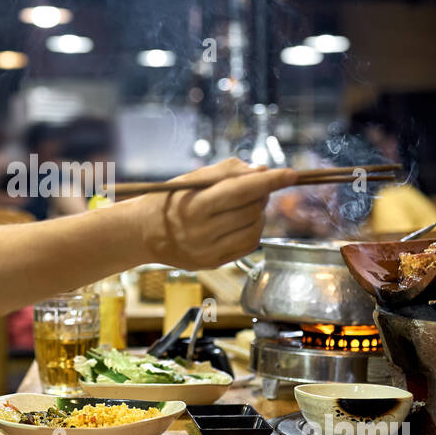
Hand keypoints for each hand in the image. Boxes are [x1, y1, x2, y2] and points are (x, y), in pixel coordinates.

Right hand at [132, 158, 295, 268]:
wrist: (143, 232)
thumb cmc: (169, 199)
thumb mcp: (192, 179)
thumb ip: (228, 171)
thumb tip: (263, 171)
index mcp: (195, 206)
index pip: (242, 191)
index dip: (269, 181)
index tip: (291, 173)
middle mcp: (202, 232)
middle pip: (252, 209)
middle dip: (261, 193)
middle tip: (255, 185)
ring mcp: (208, 251)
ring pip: (255, 228)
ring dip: (260, 212)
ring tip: (247, 204)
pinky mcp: (214, 263)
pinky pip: (249, 245)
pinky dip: (253, 229)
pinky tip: (242, 221)